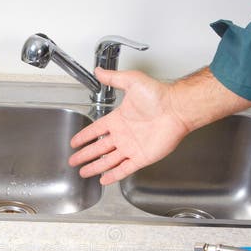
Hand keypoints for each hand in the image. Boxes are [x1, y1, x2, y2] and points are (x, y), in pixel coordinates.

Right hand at [69, 65, 250, 184]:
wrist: (176, 108)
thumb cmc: (159, 95)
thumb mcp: (132, 81)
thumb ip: (113, 78)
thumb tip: (99, 71)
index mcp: (119, 119)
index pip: (96, 130)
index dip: (84, 137)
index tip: (75, 142)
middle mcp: (124, 135)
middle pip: (99, 148)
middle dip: (85, 155)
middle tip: (74, 161)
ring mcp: (132, 147)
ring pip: (108, 161)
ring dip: (95, 167)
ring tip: (83, 172)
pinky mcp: (141, 157)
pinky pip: (124, 169)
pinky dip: (113, 175)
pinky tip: (104, 180)